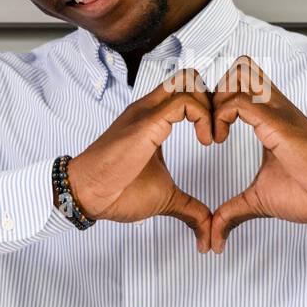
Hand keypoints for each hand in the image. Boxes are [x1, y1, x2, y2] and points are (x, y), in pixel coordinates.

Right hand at [64, 68, 214, 251]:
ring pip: (189, 81)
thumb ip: (189, 208)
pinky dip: (203, 117)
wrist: (87, 194)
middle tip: (218, 131)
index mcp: (153, 118)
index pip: (187, 90)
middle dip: (214, 100)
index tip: (216, 137)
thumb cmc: (117, 192)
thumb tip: (206, 229)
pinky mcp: (147, 123)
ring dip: (210, 107)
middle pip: (190, 77)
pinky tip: (205, 142)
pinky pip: (183, 101)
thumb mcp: (165, 197)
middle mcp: (150, 108)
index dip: (209, 107)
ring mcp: (147, 112)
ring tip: (211, 138)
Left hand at [209, 55, 306, 253]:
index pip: (239, 82)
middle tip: (210, 125)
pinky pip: (241, 102)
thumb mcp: (260, 199)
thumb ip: (234, 211)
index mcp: (270, 118)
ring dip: (219, 98)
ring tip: (216, 130)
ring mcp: (277, 112)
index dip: (216, 101)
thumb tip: (216, 236)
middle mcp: (274, 107)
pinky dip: (222, 116)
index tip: (208, 136)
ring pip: (240, 72)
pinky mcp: (279, 125)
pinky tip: (219, 140)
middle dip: (216, 90)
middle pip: (239, 67)